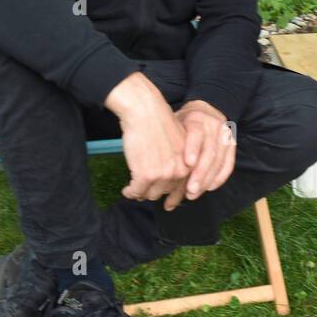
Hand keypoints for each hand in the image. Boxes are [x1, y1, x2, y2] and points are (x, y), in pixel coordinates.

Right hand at [105, 73, 188, 207]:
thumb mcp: (177, 143)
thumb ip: (178, 160)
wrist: (145, 110)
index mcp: (191, 163)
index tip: (169, 205)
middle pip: (165, 193)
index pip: (184, 188)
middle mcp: (180, 171)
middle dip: (153, 193)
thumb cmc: (158, 122)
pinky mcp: (146, 175)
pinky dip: (130, 192)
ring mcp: (164, 174)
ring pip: (150, 194)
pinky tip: (126, 190)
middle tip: (143, 192)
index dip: (174, 198)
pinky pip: (136, 191)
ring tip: (134, 189)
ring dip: (141, 193)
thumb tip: (170, 178)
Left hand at [176, 100, 236, 201]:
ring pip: (219, 160)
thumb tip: (150, 164)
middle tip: (189, 190)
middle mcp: (214, 125)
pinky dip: (219, 177)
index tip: (187, 164)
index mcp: (196, 118)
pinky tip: (209, 188)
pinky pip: (228, 164)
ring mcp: (225, 135)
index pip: (196, 133)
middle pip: (209, 151)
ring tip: (193, 194)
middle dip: (200, 173)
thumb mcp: (172, 124)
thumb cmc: (182, 122)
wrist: (205, 110)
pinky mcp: (232, 144)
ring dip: (207, 180)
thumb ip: (167, 140)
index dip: (192, 148)